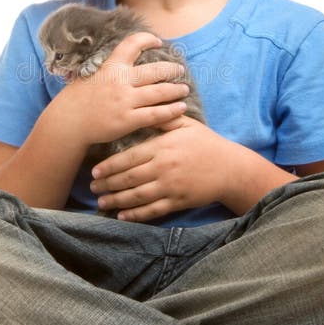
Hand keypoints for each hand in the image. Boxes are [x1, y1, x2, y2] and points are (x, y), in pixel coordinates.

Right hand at [54, 31, 189, 148]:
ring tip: (184, 89)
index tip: (158, 41)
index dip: (148, 39)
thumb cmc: (77, 99)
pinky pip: (156, 114)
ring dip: (176, 90)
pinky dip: (172, 111)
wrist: (67, 123)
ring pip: (160, 92)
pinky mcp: (128, 120)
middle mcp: (120, 81)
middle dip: (171, 69)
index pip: (132, 44)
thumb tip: (123, 59)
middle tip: (180, 70)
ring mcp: (125, 101)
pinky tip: (181, 109)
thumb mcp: (90, 74)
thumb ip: (109, 67)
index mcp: (111, 66)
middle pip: (155, 70)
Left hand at [89, 116, 233, 221]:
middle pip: (129, 178)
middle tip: (93, 187)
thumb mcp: (186, 124)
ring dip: (117, 200)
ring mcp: (170, 186)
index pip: (129, 158)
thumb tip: (145, 109)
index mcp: (162, 147)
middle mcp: (163, 167)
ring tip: (102, 202)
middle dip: (108, 184)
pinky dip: (136, 214)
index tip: (95, 171)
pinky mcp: (178, 201)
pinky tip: (122, 215)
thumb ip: (164, 119)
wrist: (230, 168)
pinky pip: (153, 210)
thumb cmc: (207, 143)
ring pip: (137, 196)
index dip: (110, 166)